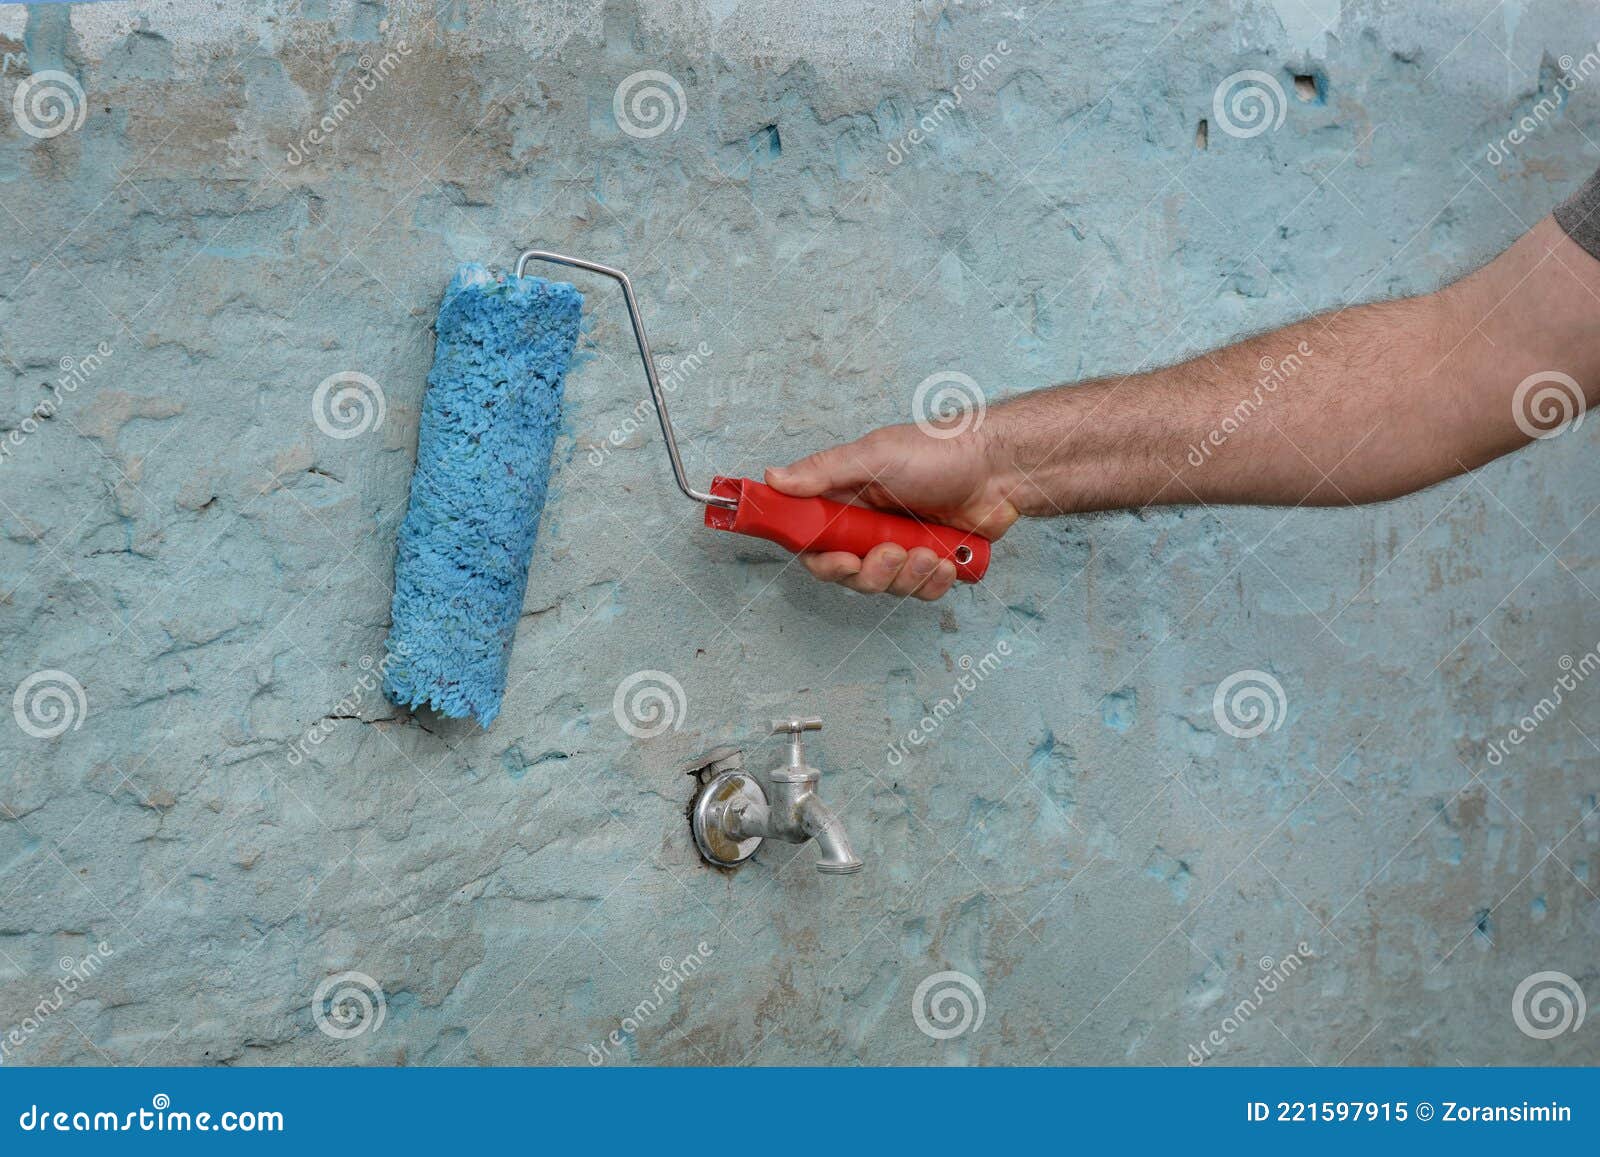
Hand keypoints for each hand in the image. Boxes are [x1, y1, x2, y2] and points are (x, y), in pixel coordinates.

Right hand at [764, 423, 1019, 598]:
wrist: (999, 468)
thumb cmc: (937, 452)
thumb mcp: (874, 456)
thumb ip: (824, 472)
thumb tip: (772, 478)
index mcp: (846, 499)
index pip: (811, 540)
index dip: (821, 559)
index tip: (841, 560)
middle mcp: (868, 526)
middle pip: (848, 574)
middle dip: (872, 572)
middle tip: (894, 552)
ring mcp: (900, 547)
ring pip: (885, 587)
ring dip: (907, 576)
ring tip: (930, 551)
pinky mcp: (930, 563)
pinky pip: (920, 592)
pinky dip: (933, 582)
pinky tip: (947, 560)